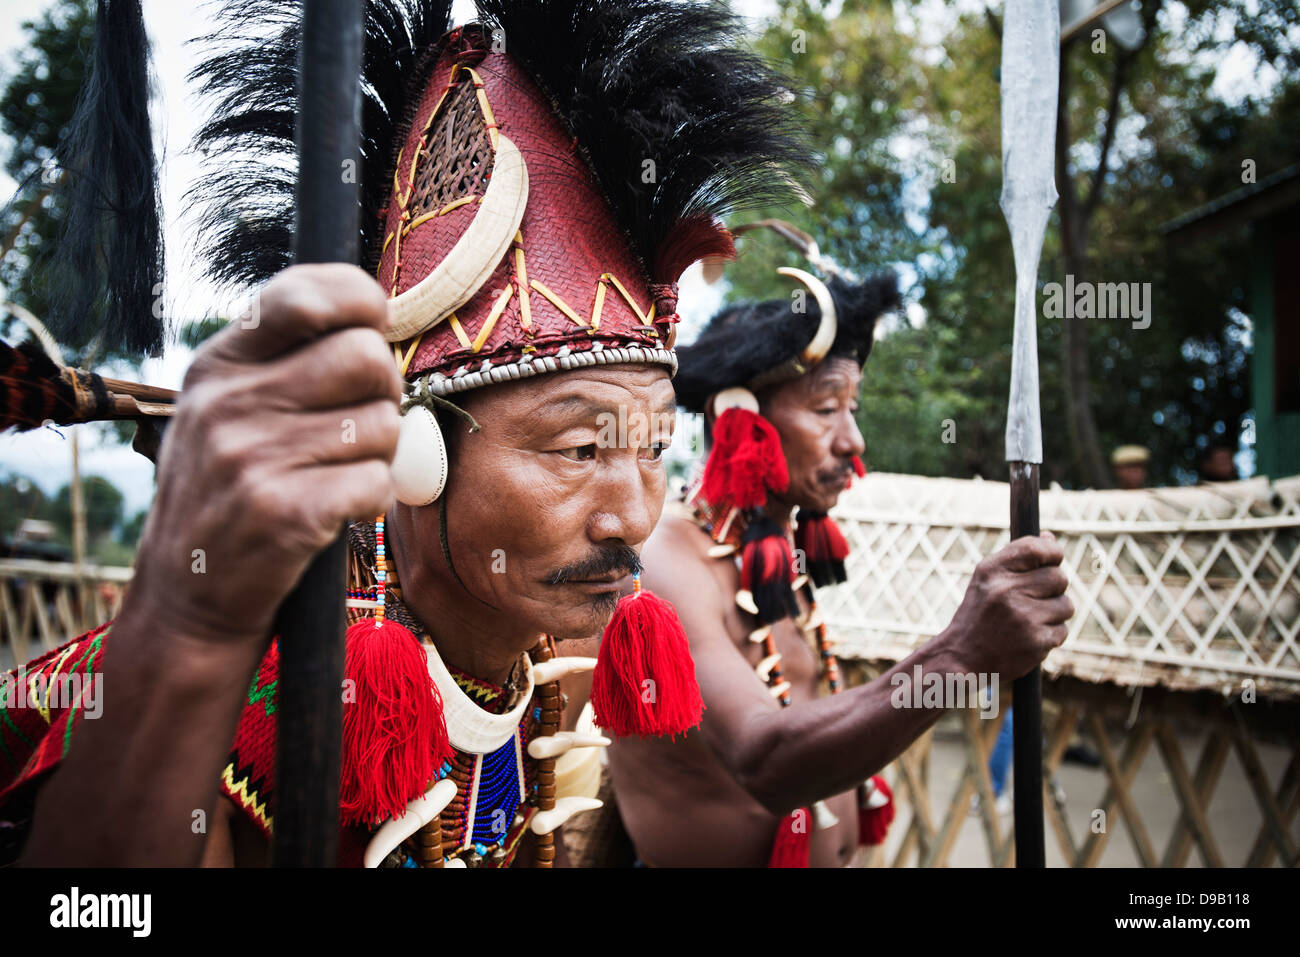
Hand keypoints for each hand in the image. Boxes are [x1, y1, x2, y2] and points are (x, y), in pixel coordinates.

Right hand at [124, 264, 400, 646]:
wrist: (189, 597)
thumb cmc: (231, 490)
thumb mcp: (230, 410)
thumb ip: (287, 359)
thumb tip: (375, 313)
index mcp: (218, 365)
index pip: (302, 295)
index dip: (359, 301)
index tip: (374, 323)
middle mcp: (228, 404)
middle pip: (366, 356)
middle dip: (385, 388)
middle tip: (363, 420)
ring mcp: (251, 457)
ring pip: (384, 423)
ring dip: (380, 453)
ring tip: (336, 474)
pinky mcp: (283, 512)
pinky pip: (378, 482)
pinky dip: (373, 499)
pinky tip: (336, 510)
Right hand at [937, 532, 1072, 681]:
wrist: (962, 657)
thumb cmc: (978, 614)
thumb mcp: (986, 580)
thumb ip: (1016, 558)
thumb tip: (1050, 539)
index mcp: (992, 571)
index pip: (1035, 548)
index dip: (1052, 552)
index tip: (1054, 558)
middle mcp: (1006, 591)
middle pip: (1059, 577)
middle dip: (1054, 588)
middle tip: (1036, 598)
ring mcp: (1023, 618)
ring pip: (1066, 605)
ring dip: (1054, 613)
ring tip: (1030, 620)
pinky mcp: (1036, 642)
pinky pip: (1062, 630)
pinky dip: (1051, 635)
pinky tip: (1029, 638)